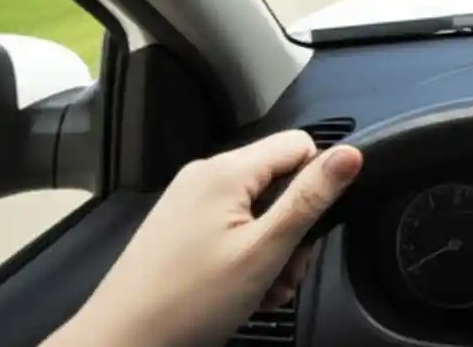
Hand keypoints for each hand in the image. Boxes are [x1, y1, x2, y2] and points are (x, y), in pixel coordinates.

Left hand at [47, 130, 362, 346]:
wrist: (120, 343)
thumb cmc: (188, 301)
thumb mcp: (264, 251)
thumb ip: (310, 200)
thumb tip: (351, 154)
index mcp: (226, 171)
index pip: (299, 145)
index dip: (316, 185)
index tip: (309, 232)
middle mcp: (205, 175)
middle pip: (279, 182)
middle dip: (294, 229)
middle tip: (285, 273)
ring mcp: (189, 201)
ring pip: (258, 210)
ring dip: (273, 250)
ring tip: (263, 290)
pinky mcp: (180, 226)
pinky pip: (231, 227)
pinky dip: (247, 256)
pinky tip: (243, 291)